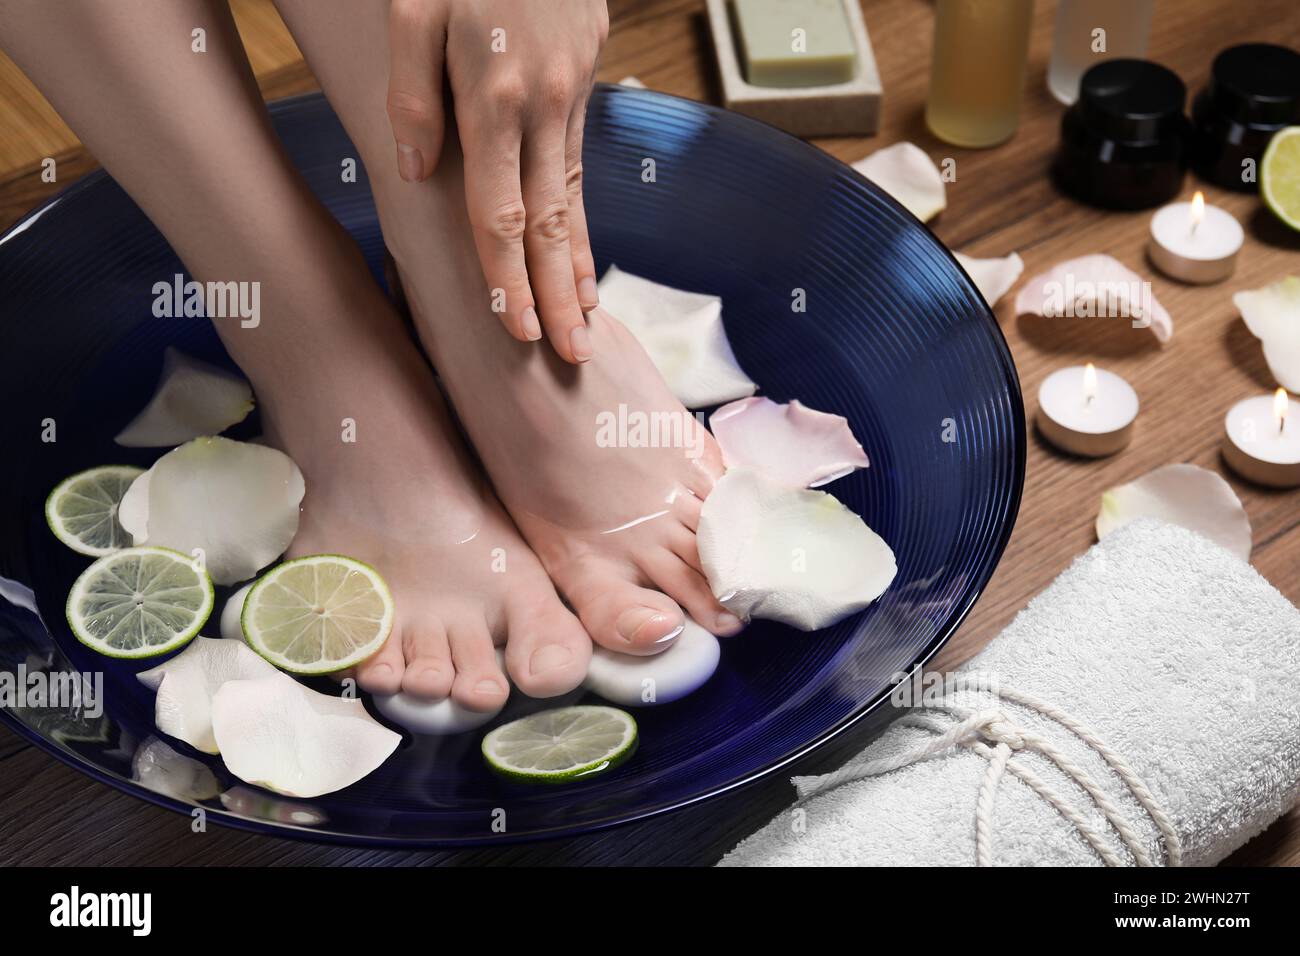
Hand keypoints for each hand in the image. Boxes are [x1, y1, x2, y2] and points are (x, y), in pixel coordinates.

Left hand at [386, 0, 608, 362]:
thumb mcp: (410, 9)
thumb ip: (411, 95)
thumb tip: (413, 173)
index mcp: (494, 95)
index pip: (498, 210)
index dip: (505, 275)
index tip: (514, 330)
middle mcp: (544, 106)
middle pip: (550, 221)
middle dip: (559, 295)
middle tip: (571, 358)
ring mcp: (572, 95)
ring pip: (576, 199)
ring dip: (581, 268)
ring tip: (587, 326)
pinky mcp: (586, 80)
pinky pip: (582, 166)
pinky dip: (585, 220)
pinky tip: (587, 255)